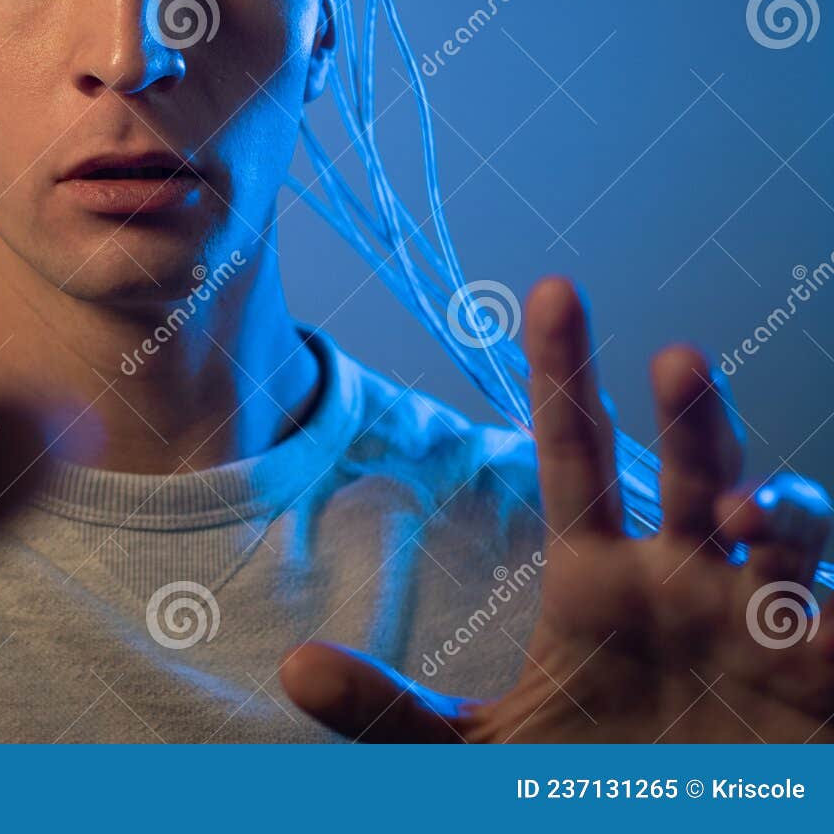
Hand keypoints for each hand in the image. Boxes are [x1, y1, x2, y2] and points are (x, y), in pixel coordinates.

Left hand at [280, 276, 833, 741]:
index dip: (564, 373)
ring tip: (739, 516)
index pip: (574, 452)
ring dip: (778, 505)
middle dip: (691, 412)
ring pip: (785, 528)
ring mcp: (759, 619)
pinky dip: (829, 606)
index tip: (552, 289)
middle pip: (689, 467)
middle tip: (671, 356)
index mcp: (600, 575)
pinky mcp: (821, 668)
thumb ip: (391, 715)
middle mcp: (684, 576)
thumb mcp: (478, 759)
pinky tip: (805, 610)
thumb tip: (292, 669)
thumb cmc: (588, 787)